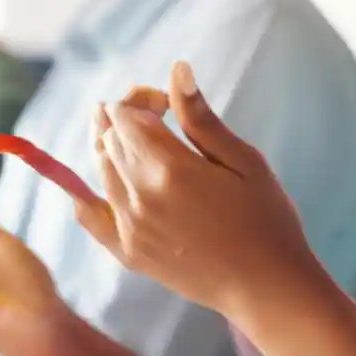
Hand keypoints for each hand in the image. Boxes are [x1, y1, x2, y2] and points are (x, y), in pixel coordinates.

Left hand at [80, 63, 324, 317]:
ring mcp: (129, 228)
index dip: (141, 98)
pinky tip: (105, 181)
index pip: (124, 114)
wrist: (267, 287)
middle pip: (109, 138)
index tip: (168, 104)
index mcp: (169, 168)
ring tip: (144, 144)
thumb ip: (201, 117)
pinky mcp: (128, 253)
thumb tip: (176, 69)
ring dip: (113, 147)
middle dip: (127, 119)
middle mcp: (139, 196)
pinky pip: (90, 215)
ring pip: (101, 169)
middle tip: (161, 119)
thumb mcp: (243, 160)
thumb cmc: (266, 218)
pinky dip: (88, 192)